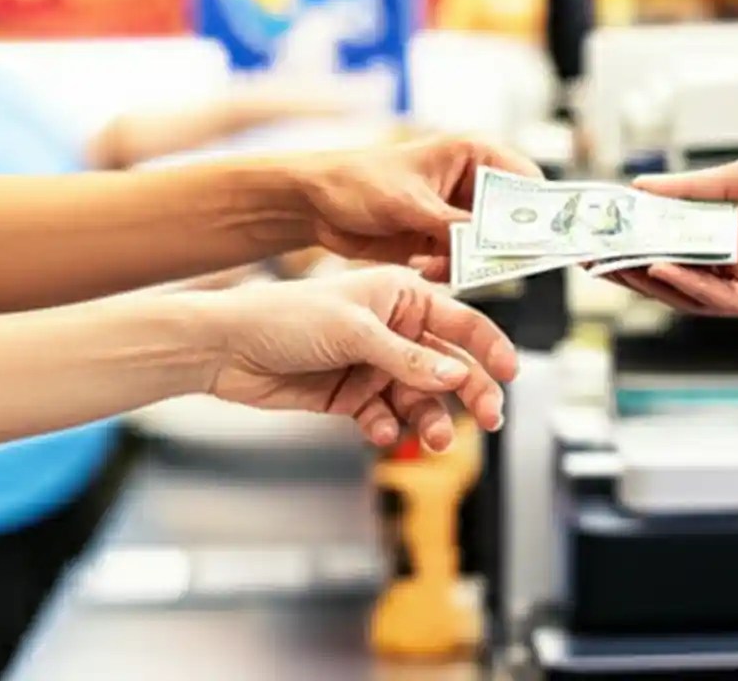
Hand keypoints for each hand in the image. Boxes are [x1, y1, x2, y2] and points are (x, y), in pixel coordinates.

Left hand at [199, 267, 517, 450]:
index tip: (512, 374)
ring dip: (431, 419)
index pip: (460, 321)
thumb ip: (408, 359)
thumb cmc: (286, 318)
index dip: (489, 347)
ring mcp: (376, 365)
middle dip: (470, 393)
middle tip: (489, 420)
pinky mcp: (354, 396)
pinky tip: (380, 432)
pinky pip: (387, 416)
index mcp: (402, 296)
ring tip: (435, 440)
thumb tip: (456, 378)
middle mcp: (395, 330)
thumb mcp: (355, 332)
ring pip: (421, 398)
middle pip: (449, 366)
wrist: (226, 349)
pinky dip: (389, 428)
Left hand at [291, 136, 541, 279]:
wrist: (316, 206)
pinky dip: (450, 269)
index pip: (527, 183)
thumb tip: (492, 244)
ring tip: (432, 259)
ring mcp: (461, 213)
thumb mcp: (411, 204)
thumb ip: (456, 227)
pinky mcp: (445, 239)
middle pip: (515, 221)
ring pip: (491, 248)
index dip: (539, 213)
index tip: (536, 243)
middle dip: (499, 246)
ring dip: (469, 261)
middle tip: (483, 262)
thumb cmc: (358, 183)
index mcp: (475, 155)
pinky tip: (420, 263)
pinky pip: (467, 262)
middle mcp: (475, 183)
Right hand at [616, 152, 737, 323]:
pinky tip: (661, 266)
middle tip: (591, 255)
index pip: (677, 242)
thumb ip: (693, 191)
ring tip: (612, 262)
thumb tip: (641, 189)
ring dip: (650, 279)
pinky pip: (720, 300)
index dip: (638, 238)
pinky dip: (687, 284)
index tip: (603, 230)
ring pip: (691, 292)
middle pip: (676, 272)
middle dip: (631, 265)